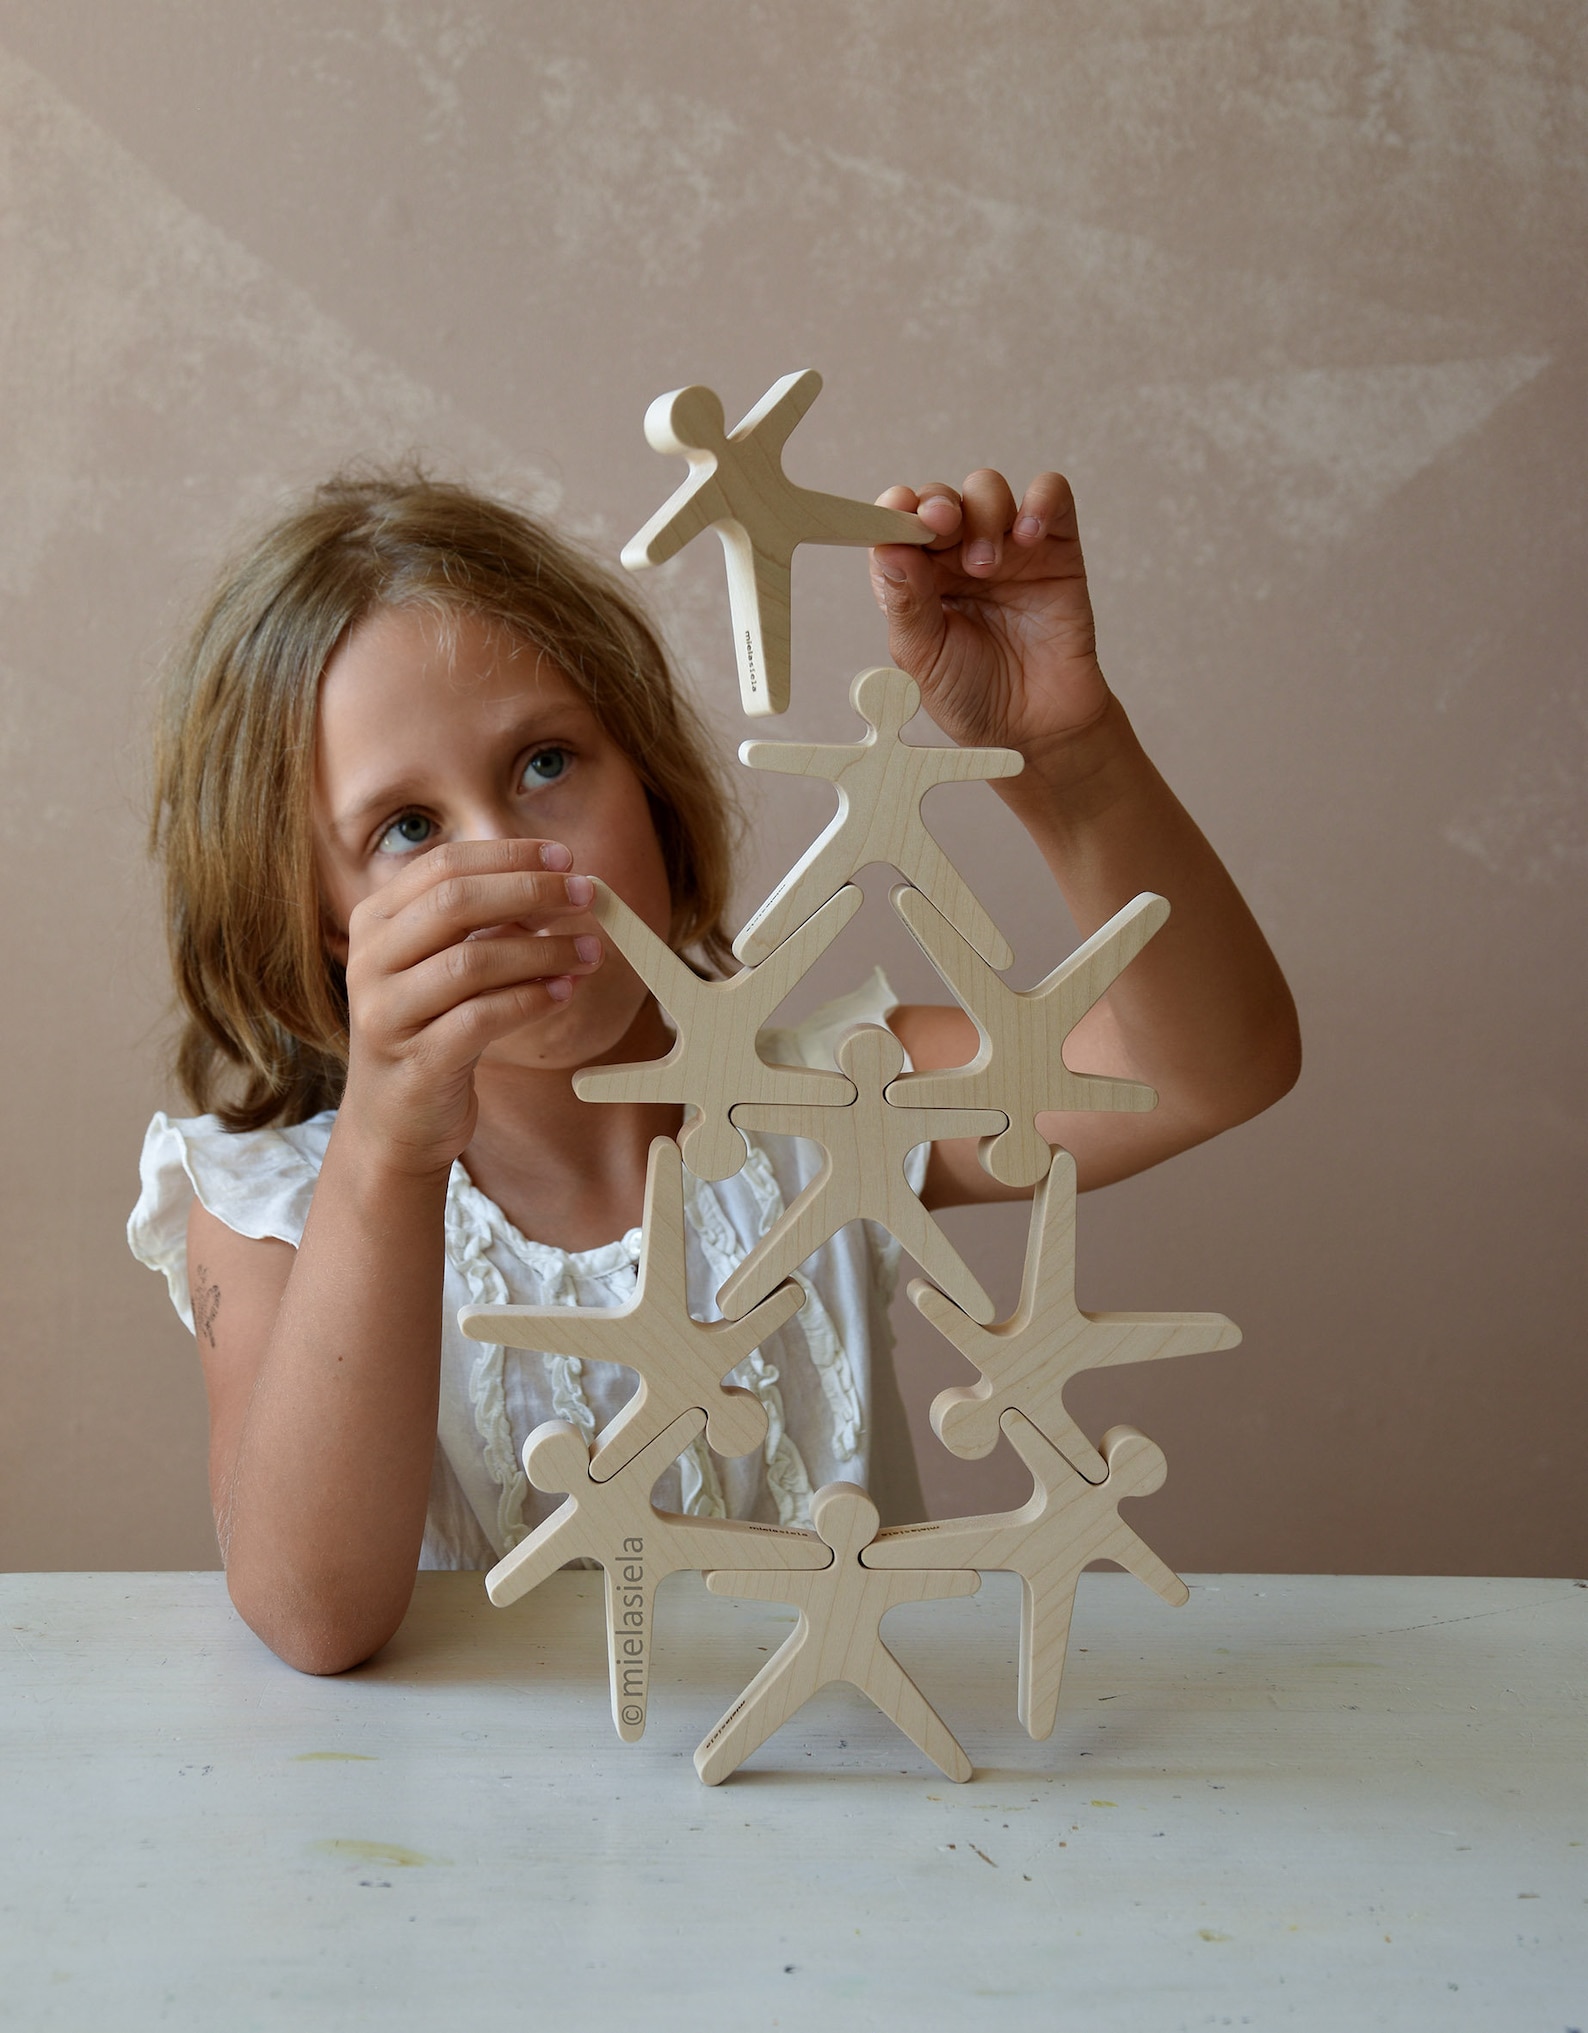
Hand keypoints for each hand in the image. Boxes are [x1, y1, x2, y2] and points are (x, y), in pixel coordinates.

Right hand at [338, 838, 603, 1174]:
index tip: (565, 858)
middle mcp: (369, 960)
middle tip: (586, 895)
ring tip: (589, 951)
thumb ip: (481, 924)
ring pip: (472, 961)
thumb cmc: (431, 1028)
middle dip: (531, 891)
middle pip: (455, 902)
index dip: (509, 856)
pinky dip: (531, 999)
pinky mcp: (416, 1061)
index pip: (444, 865)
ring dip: (542, 950)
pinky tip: (564, 991)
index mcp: (374, 921)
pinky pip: (482, 1018)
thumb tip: (556, 886)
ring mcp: (386, 1013)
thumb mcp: (443, 965)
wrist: (396, 1120)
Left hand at [870, 471, 1110, 772]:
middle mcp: (958, 556)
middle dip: (937, 504)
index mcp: (918, 578)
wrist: (1036, 731)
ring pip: (988, 490)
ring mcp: (1008, 548)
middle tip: (940, 526)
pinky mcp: (1055, 548)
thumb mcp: (924, 658)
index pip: (898, 524)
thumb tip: (887, 549)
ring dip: (983, 513)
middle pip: (942, 499)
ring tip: (987, 566)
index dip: (894, 509)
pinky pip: (1051, 495)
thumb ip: (906, 603)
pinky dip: (1040, 500)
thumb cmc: (973, 696)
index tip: (895, 512)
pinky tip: (1028, 534)